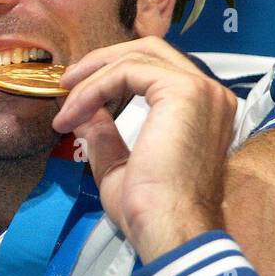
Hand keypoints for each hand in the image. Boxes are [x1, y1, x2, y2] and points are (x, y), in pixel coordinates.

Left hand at [53, 37, 236, 262]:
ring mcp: (201, 90)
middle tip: (66, 82)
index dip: (109, 72)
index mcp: (201, 110)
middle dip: (100, 62)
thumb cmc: (148, 206)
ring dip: (91, 78)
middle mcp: (209, 94)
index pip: (154, 68)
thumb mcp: (118, 163)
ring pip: (135, 57)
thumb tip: (82, 112)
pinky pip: (127, 71)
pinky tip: (75, 111)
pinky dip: (94, 87)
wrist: (166, 225)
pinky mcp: (185, 91)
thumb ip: (104, 133)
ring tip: (65, 106)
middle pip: (148, 50)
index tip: (73, 92)